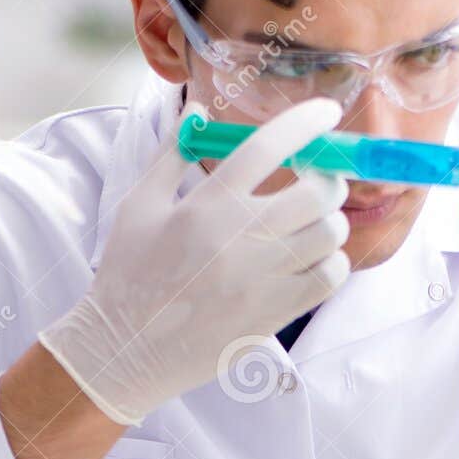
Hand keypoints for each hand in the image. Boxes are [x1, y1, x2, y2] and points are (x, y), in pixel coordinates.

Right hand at [39, 99, 351, 424]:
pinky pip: (331, 274)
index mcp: (206, 205)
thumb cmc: (129, 271)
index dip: (306, 121)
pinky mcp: (276, 312)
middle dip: (326, 176)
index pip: (268, 146)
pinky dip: (331, 260)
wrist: (126, 349)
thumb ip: (172, 153)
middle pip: (318, 190)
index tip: (327, 111)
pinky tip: (310, 257)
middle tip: (314, 178)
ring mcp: (263, 278)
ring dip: (328, 218)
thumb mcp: (138, 204)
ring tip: (308, 221)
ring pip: (332, 231)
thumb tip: (197, 109)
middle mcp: (241, 238)